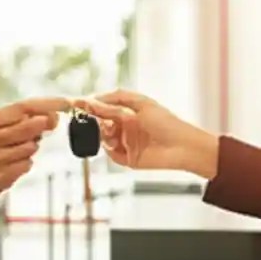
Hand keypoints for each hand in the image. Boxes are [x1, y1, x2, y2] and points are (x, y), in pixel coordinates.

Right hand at [0, 97, 70, 218]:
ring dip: (29, 149)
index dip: (49, 104)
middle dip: (42, 127)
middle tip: (42, 129)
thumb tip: (51, 118)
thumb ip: (15, 122)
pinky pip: (26, 166)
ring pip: (32, 147)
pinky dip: (23, 165)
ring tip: (11, 152)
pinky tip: (7, 166)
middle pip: (32, 126)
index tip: (67, 102)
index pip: (24, 107)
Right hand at [75, 90, 219, 178]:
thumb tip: (93, 100)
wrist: (183, 147)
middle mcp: (126, 127)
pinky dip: (110, 149)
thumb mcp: (141, 105)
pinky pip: (112, 154)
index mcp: (129, 112)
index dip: (91, 105)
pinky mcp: (128, 159)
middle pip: (101, 123)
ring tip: (109, 130)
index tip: (77, 103)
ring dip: (103, 134)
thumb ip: (116, 103)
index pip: (105, 107)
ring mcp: (126, 143)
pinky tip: (114, 144)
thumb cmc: (168, 123)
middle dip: (94, 120)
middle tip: (88, 117)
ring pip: (104, 138)